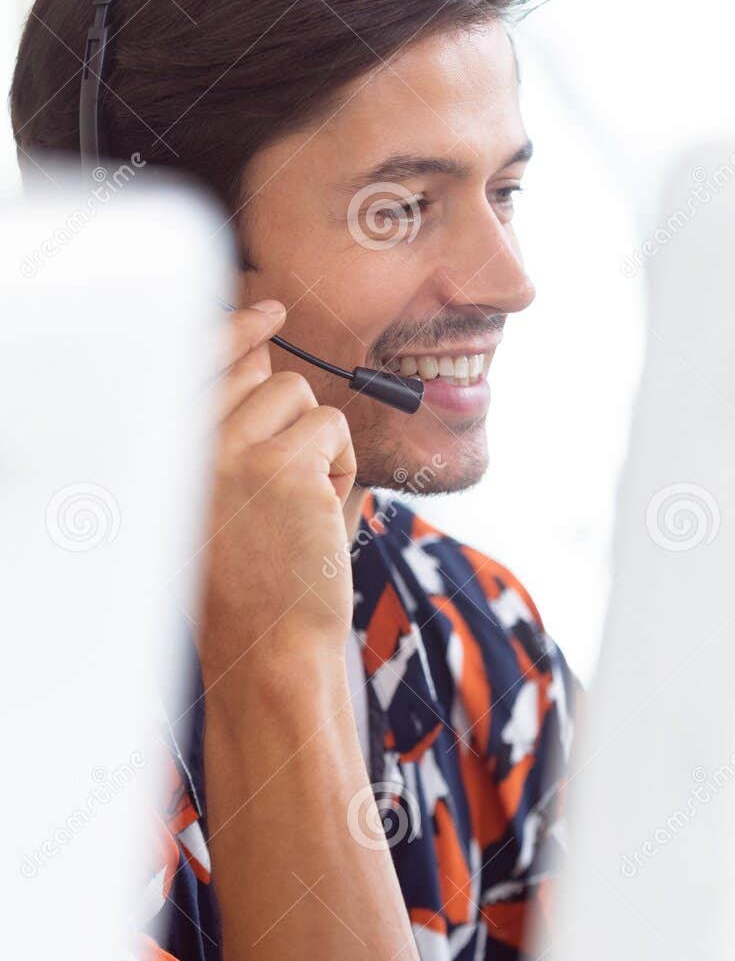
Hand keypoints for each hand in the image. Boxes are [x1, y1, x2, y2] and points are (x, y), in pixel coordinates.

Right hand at [197, 301, 356, 681]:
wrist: (268, 651)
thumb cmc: (254, 586)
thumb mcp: (224, 501)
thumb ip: (237, 432)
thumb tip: (265, 359)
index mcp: (167, 452)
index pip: (196, 359)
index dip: (237, 328)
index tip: (269, 309)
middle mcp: (190, 443)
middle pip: (263, 376)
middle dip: (295, 421)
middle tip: (296, 486)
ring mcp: (233, 451)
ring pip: (302, 397)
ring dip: (319, 448)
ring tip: (300, 512)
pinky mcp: (284, 465)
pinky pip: (333, 431)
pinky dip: (340, 471)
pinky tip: (319, 520)